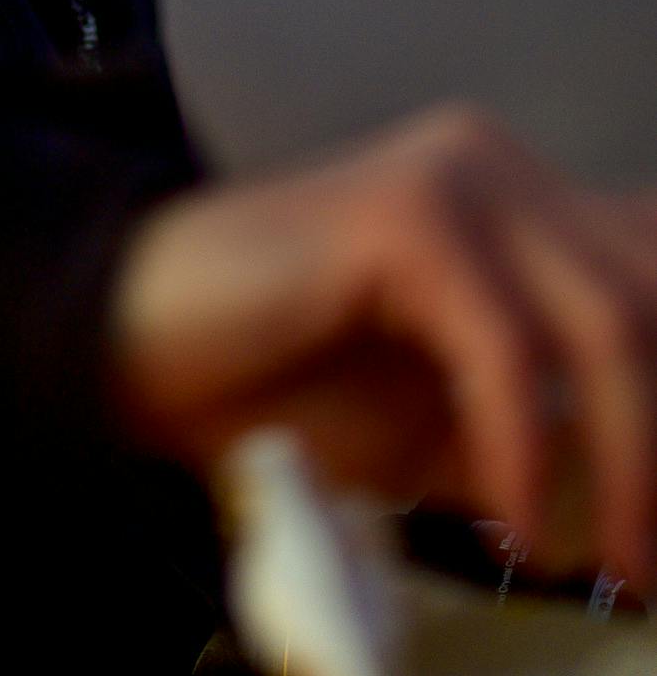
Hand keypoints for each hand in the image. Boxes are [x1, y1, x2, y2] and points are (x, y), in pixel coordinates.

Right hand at [100, 103, 656, 593]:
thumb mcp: (448, 430)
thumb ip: (546, 444)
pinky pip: (507, 348)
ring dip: (632, 465)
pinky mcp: (402, 213)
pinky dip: (527, 453)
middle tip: (655, 563)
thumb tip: (638, 514)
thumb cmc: (276, 381)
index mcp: (519, 203)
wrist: (131, 337)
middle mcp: (499, 165)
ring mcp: (454, 176)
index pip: (654, 265)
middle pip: (653, 291)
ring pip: (609, 320)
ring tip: (619, 569)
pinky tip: (515, 529)